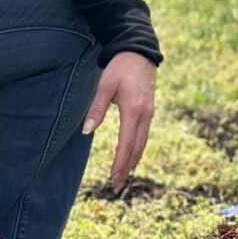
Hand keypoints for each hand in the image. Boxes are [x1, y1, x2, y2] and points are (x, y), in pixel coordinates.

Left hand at [82, 51, 157, 191]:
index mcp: (133, 111)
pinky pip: (144, 135)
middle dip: (127, 168)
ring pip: (142, 144)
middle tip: (117, 186)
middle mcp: (145, 115)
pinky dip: (137, 149)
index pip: (126, 144)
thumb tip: (87, 131)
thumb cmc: (121, 67)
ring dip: (133, 161)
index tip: (113, 178)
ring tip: (124, 176)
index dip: (119, 163)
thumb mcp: (105, 86)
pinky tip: (131, 156)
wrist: (141, 53)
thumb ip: (96, 109)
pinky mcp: (149, 111)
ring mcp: (150, 114)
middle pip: (137, 148)